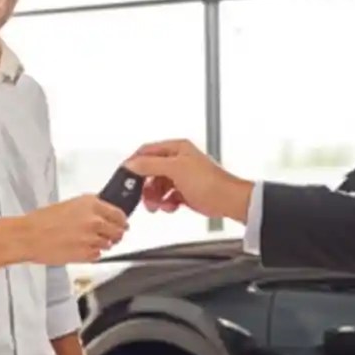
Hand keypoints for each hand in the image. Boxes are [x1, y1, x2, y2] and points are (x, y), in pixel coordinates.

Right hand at [22, 195, 127, 264]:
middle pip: (118, 231)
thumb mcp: (70, 205)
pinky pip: (97, 255)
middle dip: (115, 234)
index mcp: (91, 204)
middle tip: (110, 236)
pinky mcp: (86, 254)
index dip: (121, 221)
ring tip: (86, 242)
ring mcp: (92, 238)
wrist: (28, 236)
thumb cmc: (42, 221)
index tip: (121, 223)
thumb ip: (89, 209)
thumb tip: (103, 215)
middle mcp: (94, 220)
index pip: (119, 214)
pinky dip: (92, 254)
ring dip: (102, 244)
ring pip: (109, 244)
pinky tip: (80, 249)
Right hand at [125, 139, 254, 221]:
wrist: (228, 201)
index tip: (125, 177)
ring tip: (157, 205)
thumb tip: (131, 164)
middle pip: (151, 170)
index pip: (147, 151)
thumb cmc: (209, 182)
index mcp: (177, 148)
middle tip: (143, 197)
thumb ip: (150, 165)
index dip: (135, 163)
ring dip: (155, 196)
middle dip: (146, 185)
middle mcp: (179, 160)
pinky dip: (166, 202)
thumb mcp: (175, 169)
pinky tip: (170, 206)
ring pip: (158, 185)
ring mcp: (182, 176)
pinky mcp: (186, 191)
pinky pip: (168, 196)